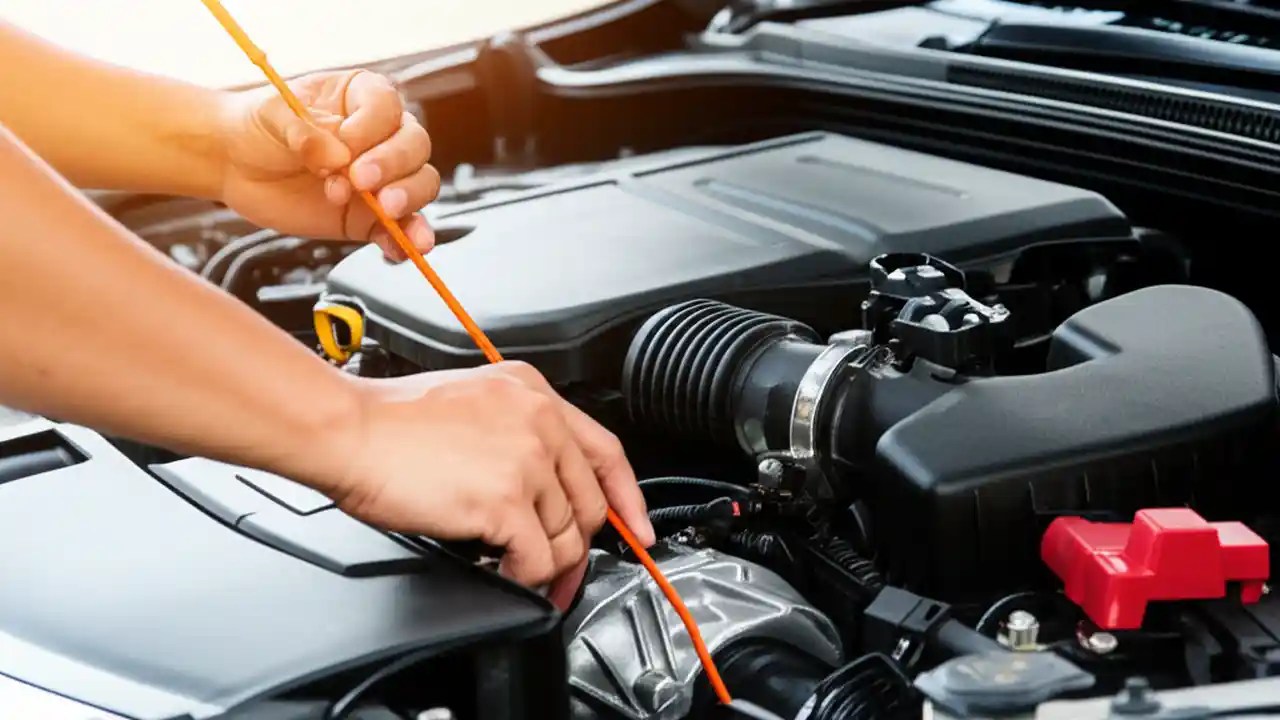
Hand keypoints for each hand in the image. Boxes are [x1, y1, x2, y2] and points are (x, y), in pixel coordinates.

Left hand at [217, 69, 438, 260]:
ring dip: (409, 198)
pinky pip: (403, 229)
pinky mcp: (372, 217)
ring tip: (383, 209)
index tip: (343, 143)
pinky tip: (405, 247)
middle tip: (360, 180)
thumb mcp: (273, 114)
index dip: (371, 127)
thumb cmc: (259, 127)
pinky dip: (408, 240)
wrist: (234, 164)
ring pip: (421, 184)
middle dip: (393, 165)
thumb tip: (335, 154)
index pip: (388, 108)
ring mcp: (382, 180)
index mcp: (361, 99)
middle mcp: (380, 137)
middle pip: (415, 146)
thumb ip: (304, 131)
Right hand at [319, 362, 654, 586]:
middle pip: (589, 503)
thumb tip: (538, 485)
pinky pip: (537, 559)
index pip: (605, 451)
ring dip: (543, 563)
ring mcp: (526, 460)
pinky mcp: (505, 499)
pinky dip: (524, 576)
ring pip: (566, 537)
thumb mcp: (473, 403)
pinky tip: (501, 567)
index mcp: (533, 393)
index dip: (627, 497)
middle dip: (576, 545)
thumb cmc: (390, 422)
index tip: (637, 525)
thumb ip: (517, 434)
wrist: (350, 430)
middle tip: (557, 570)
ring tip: (513, 565)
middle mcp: (540, 421)